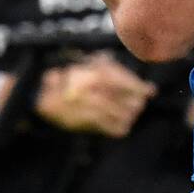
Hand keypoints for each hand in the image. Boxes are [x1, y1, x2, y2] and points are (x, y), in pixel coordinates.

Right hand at [35, 52, 157, 137]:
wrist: (42, 94)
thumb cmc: (68, 76)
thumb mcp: (87, 62)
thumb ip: (108, 64)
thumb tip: (129, 72)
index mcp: (99, 75)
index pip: (129, 85)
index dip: (142, 89)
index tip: (151, 91)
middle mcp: (99, 92)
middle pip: (131, 102)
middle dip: (137, 103)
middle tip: (137, 103)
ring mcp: (94, 108)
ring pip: (125, 116)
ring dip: (130, 115)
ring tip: (130, 113)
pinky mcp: (88, 123)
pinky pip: (115, 129)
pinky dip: (121, 127)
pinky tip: (122, 125)